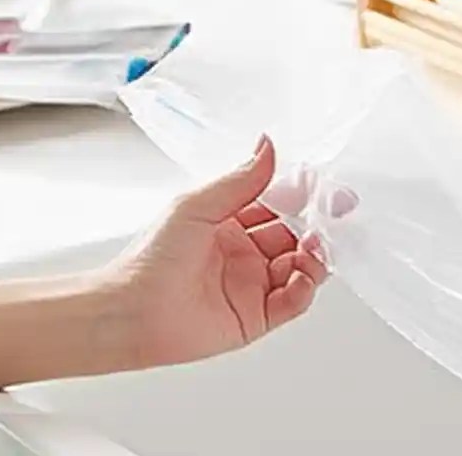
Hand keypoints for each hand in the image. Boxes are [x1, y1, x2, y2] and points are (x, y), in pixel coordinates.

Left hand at [105, 135, 330, 369]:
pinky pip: (293, 301)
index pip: (279, 204)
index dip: (303, 196)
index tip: (324, 188)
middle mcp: (245, 253)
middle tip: (330, 219)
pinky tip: (301, 276)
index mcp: (230, 222)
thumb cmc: (151, 258)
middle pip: (296, 236)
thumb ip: (240, 180)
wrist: (131, 312)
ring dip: (315, 257)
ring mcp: (252, 285)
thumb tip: (267, 145)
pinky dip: (305, 288)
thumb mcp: (198, 206)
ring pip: (301, 268)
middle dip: (316, 227)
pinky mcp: (256, 317)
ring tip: (314, 248)